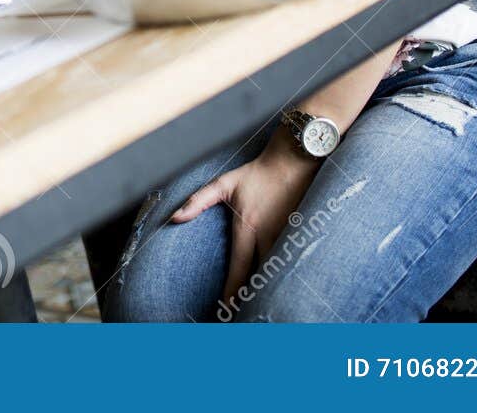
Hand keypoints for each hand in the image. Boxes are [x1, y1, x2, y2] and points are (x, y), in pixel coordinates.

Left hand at [169, 134, 320, 306]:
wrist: (294, 161)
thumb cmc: (256, 174)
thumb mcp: (223, 184)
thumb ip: (198, 201)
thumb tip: (174, 218)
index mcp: (248, 228)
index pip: (239, 267)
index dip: (232, 291)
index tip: (226, 309)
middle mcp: (270, 237)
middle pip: (261, 276)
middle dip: (251, 296)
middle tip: (240, 315)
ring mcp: (289, 237)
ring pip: (279, 272)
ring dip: (269, 288)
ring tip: (260, 309)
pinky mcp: (302, 235)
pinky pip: (292, 262)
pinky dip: (286, 276)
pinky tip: (282, 289)